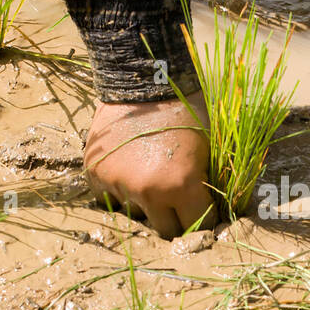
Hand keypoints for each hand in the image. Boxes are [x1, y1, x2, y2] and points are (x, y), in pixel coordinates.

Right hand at [84, 94, 214, 238]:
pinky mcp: (96, 173)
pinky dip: (120, 194)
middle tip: (178, 200)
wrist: (145, 79)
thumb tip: (213, 216)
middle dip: (176, 217)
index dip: (205, 219)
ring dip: (146, 204)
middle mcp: (149, 190)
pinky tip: (130, 176)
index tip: (204, 210)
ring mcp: (119, 183)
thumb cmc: (187, 110)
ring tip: (151, 178)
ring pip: (137, 215)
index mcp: (181, 185)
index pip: (198, 225)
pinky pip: (109, 201)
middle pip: (165, 229)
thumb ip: (207, 185)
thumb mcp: (209, 148)